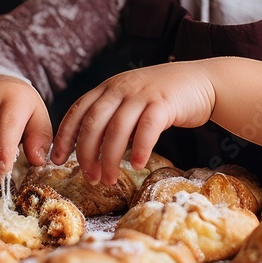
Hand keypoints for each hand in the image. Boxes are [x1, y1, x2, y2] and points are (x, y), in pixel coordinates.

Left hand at [51, 61, 215, 185]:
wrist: (203, 81)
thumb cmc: (165, 98)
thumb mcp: (132, 99)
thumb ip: (112, 115)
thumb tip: (89, 148)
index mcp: (109, 87)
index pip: (78, 110)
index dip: (65, 136)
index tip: (58, 159)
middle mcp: (122, 88)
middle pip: (93, 122)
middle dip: (85, 153)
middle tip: (88, 178)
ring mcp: (143, 93)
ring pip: (117, 128)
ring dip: (109, 158)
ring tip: (108, 180)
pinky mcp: (165, 102)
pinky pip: (147, 128)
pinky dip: (139, 149)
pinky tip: (137, 165)